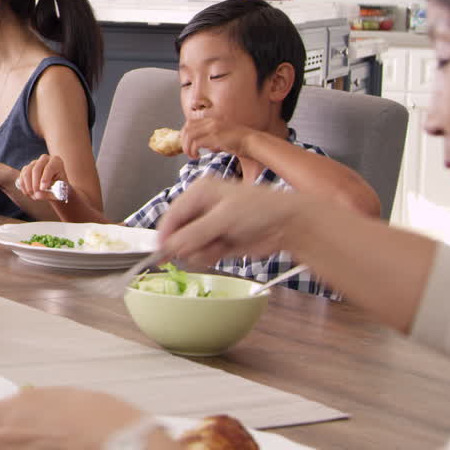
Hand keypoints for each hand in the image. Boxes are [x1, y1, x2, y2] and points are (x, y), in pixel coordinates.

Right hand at [16, 154, 68, 200]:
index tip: (43, 189)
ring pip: (27, 172)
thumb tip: (37, 194)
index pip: (50, 168)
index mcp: (56, 161)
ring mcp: (34, 162)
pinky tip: (28, 193)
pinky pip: (22, 176)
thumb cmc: (60, 188)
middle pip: (36, 169)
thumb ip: (50, 193)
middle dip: (35, 183)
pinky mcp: (27, 168)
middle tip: (36, 195)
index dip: (45, 178)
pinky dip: (23, 186)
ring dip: (28, 186)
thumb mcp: (59, 191)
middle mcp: (45, 159)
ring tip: (33, 196)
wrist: (56, 187)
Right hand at [157, 178, 300, 267]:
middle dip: (187, 244)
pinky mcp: (217, 242)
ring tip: (219, 246)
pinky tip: (223, 251)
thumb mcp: (224, 218)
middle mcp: (201, 208)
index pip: (172, 215)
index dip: (165, 234)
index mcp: (198, 192)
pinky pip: (201, 255)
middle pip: (178, 233)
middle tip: (202, 247)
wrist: (288, 224)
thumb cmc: (261, 209)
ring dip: (200, 251)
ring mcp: (209, 227)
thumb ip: (195, 233)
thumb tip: (170, 246)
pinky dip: (209, 257)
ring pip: (188, 247)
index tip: (161, 252)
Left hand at [179, 116, 251, 159]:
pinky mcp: (215, 137)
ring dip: (187, 147)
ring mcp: (213, 128)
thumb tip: (202, 145)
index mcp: (212, 119)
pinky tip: (197, 156)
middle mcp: (211, 121)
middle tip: (187, 151)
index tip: (185, 143)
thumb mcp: (223, 135)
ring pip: (189, 136)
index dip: (184, 133)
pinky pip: (196, 143)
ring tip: (192, 155)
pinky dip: (193, 151)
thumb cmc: (239, 141)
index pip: (190, 122)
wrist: (252, 141)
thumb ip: (211, 137)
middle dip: (183, 141)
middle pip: (187, 128)